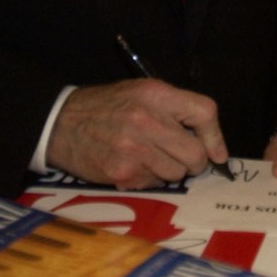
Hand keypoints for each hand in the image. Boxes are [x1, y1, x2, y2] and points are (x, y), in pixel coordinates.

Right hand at [46, 79, 226, 188]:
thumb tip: (211, 146)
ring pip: (176, 174)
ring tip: (148, 157)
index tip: (217, 153)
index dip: (215, 136)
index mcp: (155, 94)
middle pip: (195, 153)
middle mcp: (147, 119)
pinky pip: (153, 184)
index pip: (204, 112)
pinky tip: (131, 164)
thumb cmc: (106, 107)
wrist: (60, 123)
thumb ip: (175, 110)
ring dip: (169, 171)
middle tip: (181, 159)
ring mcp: (134, 149)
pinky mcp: (122, 172)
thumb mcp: (141, 93)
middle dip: (194, 162)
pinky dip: (147, 179)